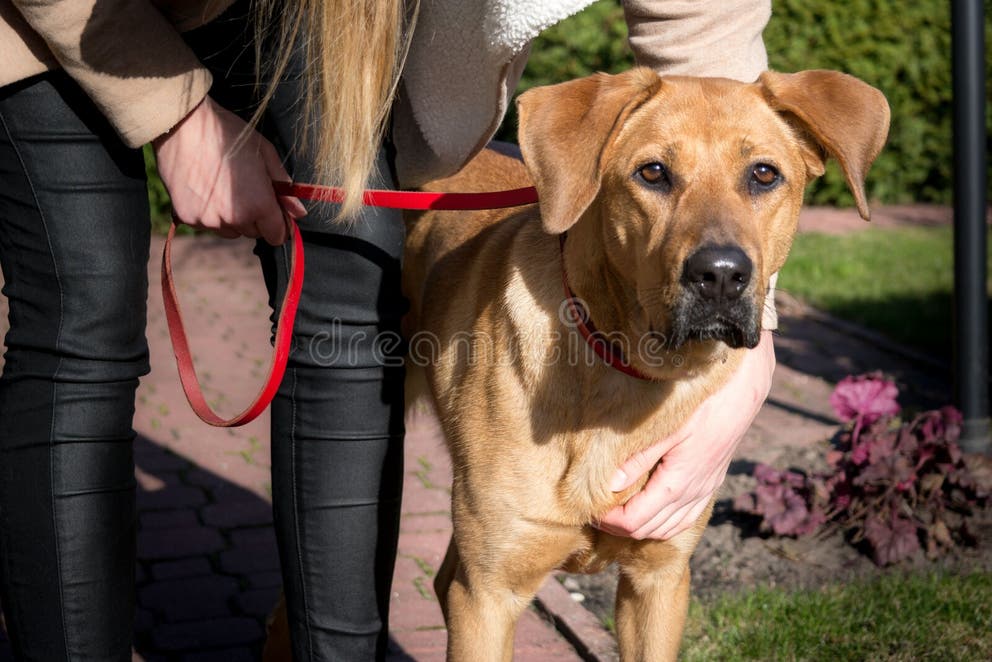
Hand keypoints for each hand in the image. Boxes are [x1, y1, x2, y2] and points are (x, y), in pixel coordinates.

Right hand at [151, 96, 306, 244]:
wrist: (183, 125)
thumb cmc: (227, 134)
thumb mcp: (265, 153)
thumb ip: (284, 187)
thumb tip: (299, 212)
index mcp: (259, 204)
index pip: (277, 235)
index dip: (277, 224)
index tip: (272, 212)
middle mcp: (235, 219)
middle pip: (254, 233)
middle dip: (254, 217)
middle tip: (244, 189)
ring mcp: (209, 220)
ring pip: (230, 231)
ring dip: (231, 218)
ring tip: (223, 188)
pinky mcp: (188, 218)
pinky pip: (208, 225)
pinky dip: (209, 214)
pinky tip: (205, 189)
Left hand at [596, 330, 775, 539]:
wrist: (740, 395)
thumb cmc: (700, 406)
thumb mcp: (665, 430)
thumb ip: (638, 459)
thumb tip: (610, 484)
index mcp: (676, 483)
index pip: (635, 521)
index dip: (609, 521)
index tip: (590, 509)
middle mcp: (691, 494)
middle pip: (648, 530)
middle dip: (619, 527)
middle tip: (596, 511)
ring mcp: (703, 492)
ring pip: (667, 529)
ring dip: (640, 528)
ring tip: (616, 513)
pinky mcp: (709, 485)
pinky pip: (684, 519)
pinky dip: (662, 523)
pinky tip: (649, 511)